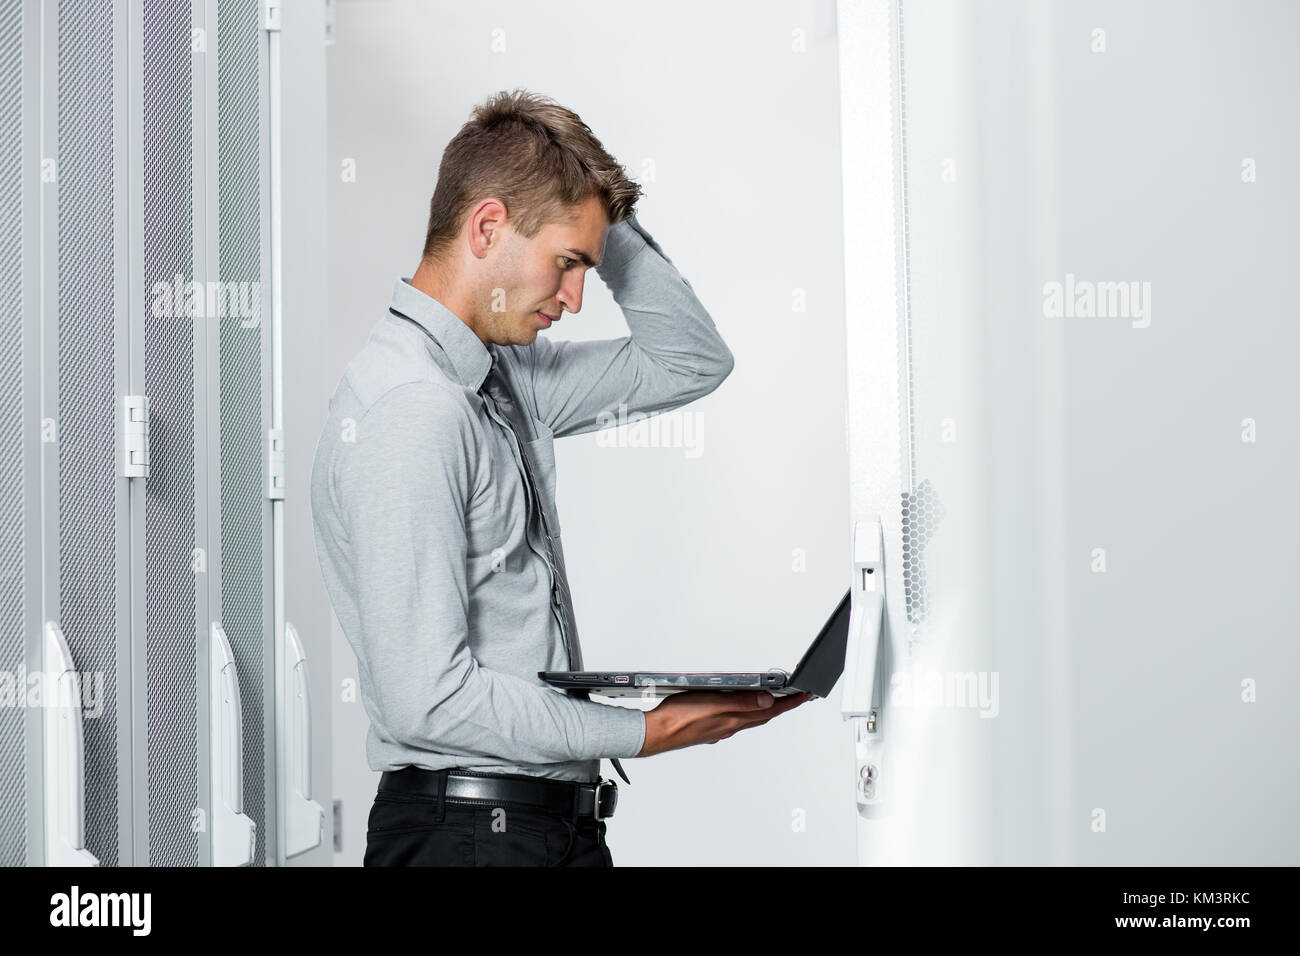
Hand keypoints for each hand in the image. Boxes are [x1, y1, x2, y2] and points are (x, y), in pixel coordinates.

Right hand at [634, 691, 812, 757]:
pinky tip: (738, 708)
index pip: (770, 710)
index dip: (790, 703)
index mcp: (734, 718)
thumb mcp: (713, 703)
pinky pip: (734, 720)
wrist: (655, 733)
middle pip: (762, 716)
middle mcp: (729, 725)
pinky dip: (744, 712)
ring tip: (773, 701)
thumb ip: (741, 702)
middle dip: (781, 706)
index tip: (805, 695)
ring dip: (763, 710)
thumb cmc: (678, 719)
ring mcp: (719, 728)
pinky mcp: (708, 727)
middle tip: (795, 698)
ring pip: (748, 718)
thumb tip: (769, 701)